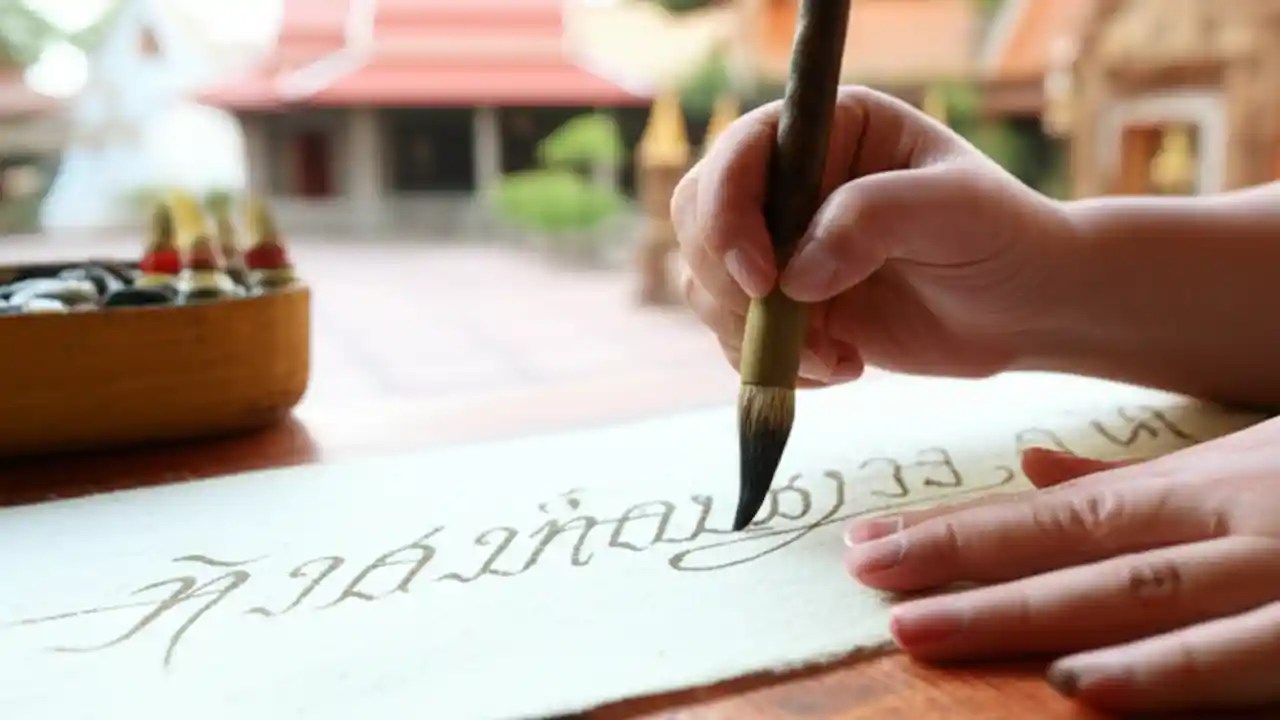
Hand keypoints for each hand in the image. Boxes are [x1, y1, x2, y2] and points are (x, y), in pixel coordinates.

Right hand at [670, 86, 1073, 385]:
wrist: (1026, 308)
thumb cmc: (1002, 237)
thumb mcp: (952, 210)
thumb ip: (872, 220)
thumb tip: (794, 276)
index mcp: (826, 132)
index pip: (738, 154)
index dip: (728, 214)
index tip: (761, 278)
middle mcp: (792, 185)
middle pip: (699, 220)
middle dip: (725, 282)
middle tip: (780, 322)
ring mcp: (785, 247)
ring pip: (709, 287)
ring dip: (756, 333)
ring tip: (834, 354)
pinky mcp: (789, 305)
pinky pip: (739, 337)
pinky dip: (776, 364)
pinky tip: (844, 366)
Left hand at [844, 420, 1279, 712]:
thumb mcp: (1243, 459)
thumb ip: (1135, 477)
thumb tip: (1034, 468)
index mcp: (1202, 484)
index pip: (1052, 514)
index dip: (958, 532)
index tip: (868, 548)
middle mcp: (1232, 521)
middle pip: (1074, 550)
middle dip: (964, 571)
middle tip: (868, 585)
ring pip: (1138, 600)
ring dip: (1028, 618)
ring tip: (928, 633)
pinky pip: (1246, 658)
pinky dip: (1168, 675)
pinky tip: (1090, 687)